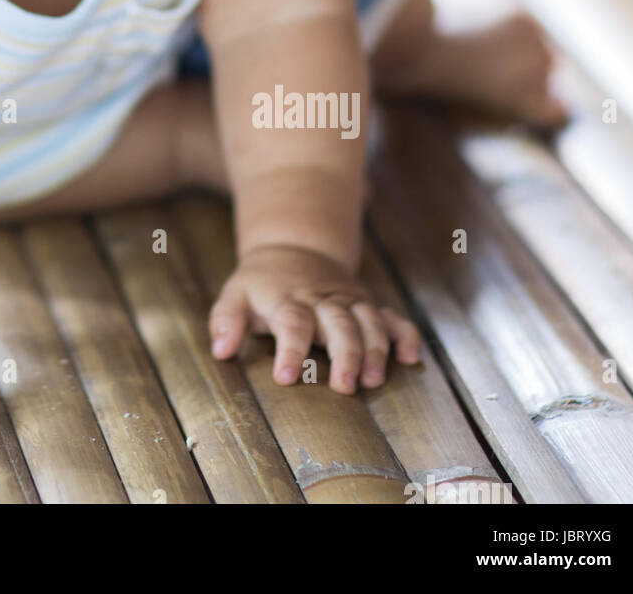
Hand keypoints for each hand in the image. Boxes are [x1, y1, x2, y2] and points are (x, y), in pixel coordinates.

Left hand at [208, 244, 421, 393]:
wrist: (294, 246)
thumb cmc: (261, 283)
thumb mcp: (235, 294)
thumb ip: (226, 321)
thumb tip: (221, 350)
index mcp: (287, 299)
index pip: (291, 322)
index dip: (290, 349)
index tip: (286, 377)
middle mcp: (322, 299)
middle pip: (338, 322)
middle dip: (345, 353)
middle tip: (346, 386)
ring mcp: (348, 300)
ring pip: (368, 321)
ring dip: (375, 349)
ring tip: (374, 379)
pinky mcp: (367, 303)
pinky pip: (392, 317)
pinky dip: (405, 335)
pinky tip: (411, 358)